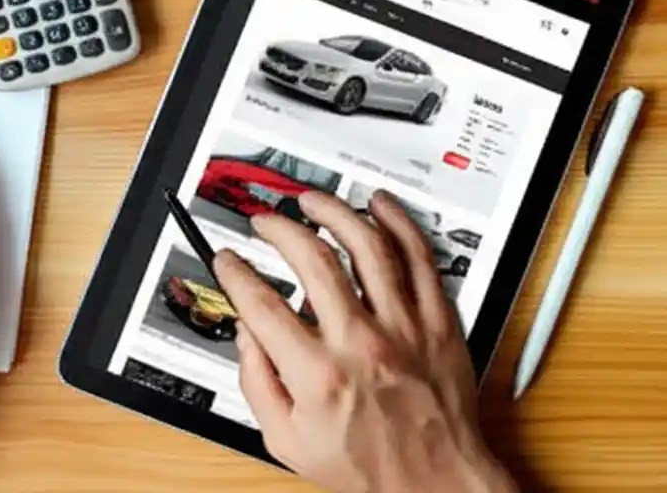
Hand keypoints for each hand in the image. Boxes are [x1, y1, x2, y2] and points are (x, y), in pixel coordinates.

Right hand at [215, 190, 516, 492]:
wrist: (438, 484)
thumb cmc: (371, 469)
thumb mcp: (287, 443)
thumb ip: (257, 385)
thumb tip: (247, 337)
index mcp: (317, 375)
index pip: (261, 303)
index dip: (235, 272)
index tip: (228, 260)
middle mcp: (361, 344)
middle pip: (312, 260)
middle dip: (279, 229)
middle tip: (266, 222)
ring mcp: (403, 328)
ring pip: (367, 246)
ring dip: (334, 212)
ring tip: (313, 201)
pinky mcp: (437, 323)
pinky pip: (419, 258)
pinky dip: (398, 224)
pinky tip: (379, 206)